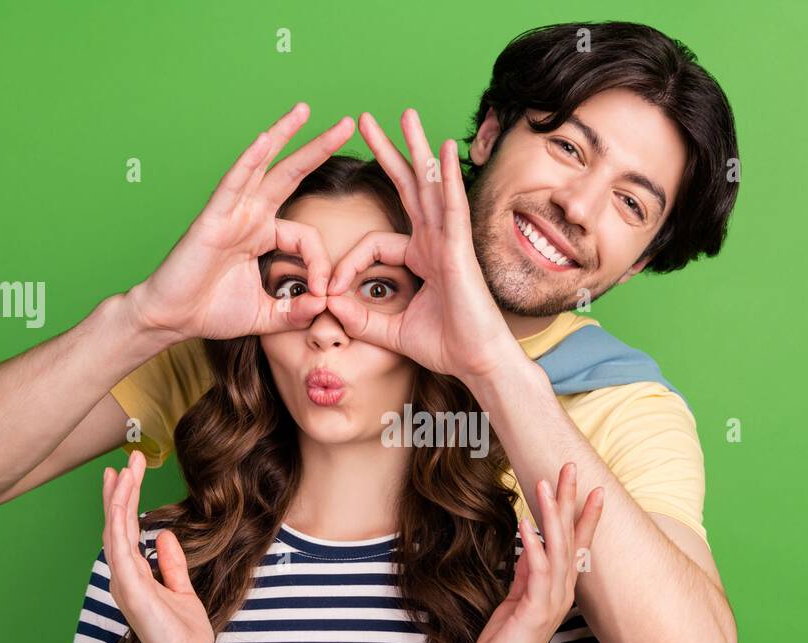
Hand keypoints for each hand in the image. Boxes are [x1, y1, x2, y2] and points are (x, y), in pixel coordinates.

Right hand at [101, 450, 213, 642]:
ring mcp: (124, 582)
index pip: (124, 532)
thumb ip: (171, 564)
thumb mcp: (181, 590)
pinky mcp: (131, 588)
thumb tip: (164, 536)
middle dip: (119, 491)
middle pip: (114, 526)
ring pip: (114, 531)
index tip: (125, 474)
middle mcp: (123, 577)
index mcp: (134, 577)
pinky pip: (120, 547)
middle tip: (127, 459)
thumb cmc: (183, 635)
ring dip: (119, 498)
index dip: (122, 501)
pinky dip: (120, 520)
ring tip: (125, 469)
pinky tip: (122, 498)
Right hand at [126, 103, 351, 341]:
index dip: (321, 263)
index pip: (307, 236)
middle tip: (346, 123)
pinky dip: (248, 161)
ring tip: (304, 110)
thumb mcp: (267, 315)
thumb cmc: (211, 311)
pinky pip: (232, 184)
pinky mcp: (212, 219)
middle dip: (318, 148)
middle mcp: (249, 217)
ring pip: (262, 166)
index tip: (323, 293)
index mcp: (263, 235)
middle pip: (290, 174)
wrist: (172, 319)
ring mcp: (231, 213)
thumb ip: (295, 311)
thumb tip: (324, 306)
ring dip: (283, 135)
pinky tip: (263, 139)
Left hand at [324, 109, 520, 380]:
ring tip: (406, 114)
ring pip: (429, 186)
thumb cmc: (447, 347)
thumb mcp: (392, 332)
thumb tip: (330, 307)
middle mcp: (435, 242)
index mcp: (421, 257)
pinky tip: (443, 149)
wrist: (478, 363)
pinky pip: (451, 207)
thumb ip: (361, 319)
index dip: (346, 265)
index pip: (374, 243)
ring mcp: (449, 242)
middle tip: (366, 119)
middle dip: (388, 152)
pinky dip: (446, 179)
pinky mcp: (460, 250)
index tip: (328, 291)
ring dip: (417, 148)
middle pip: (408, 187)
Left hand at [471, 463, 603, 642]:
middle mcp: (563, 592)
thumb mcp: (518, 596)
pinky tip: (525, 524)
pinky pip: (538, 573)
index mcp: (560, 588)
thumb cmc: (507, 639)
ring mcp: (552, 602)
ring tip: (544, 485)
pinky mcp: (535, 612)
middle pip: (571, 538)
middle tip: (571, 467)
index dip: (585, 515)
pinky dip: (533, 547)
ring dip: (551, 516)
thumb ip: (527, 571)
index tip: (592, 487)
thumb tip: (530, 542)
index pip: (577, 544)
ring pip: (557, 550)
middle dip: (571, 501)